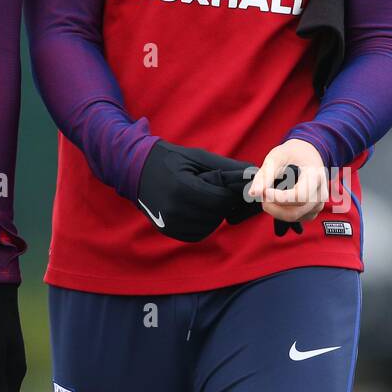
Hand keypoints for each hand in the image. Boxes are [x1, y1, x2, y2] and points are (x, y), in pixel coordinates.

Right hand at [135, 141, 258, 242]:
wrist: (137, 170)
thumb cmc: (171, 159)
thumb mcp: (197, 157)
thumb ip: (226, 167)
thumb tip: (254, 174)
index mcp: (183, 188)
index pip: (221, 200)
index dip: (230, 194)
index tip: (229, 186)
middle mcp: (175, 209)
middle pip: (217, 214)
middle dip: (222, 203)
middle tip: (213, 189)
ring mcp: (170, 223)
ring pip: (210, 226)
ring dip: (213, 214)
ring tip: (202, 197)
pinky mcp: (169, 231)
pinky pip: (198, 234)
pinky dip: (203, 223)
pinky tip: (195, 208)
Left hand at [247, 139, 328, 233]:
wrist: (307, 154)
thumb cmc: (291, 154)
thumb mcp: (276, 157)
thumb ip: (265, 175)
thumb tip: (253, 194)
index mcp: (315, 176)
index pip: (300, 196)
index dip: (280, 198)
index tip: (265, 192)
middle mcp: (321, 193)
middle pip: (295, 212)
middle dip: (273, 206)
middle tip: (261, 194)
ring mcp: (318, 204)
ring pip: (293, 217)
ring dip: (275, 209)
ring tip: (267, 194)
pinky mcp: (312, 211)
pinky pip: (295, 218)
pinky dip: (281, 212)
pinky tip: (276, 199)